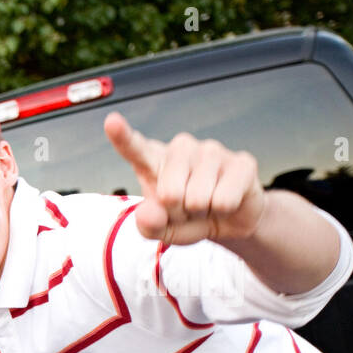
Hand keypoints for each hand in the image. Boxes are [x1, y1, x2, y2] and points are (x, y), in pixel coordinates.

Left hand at [104, 112, 266, 245]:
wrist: (229, 219)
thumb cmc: (187, 219)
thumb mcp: (162, 231)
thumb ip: (148, 226)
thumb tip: (147, 212)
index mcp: (153, 161)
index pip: (134, 148)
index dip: (123, 136)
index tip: (111, 122)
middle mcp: (181, 148)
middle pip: (169, 194)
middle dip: (178, 213)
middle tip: (186, 209)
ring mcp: (212, 151)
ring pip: (197, 199)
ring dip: (200, 212)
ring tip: (205, 204)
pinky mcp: (241, 162)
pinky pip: (224, 200)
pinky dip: (222, 211)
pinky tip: (226, 200)